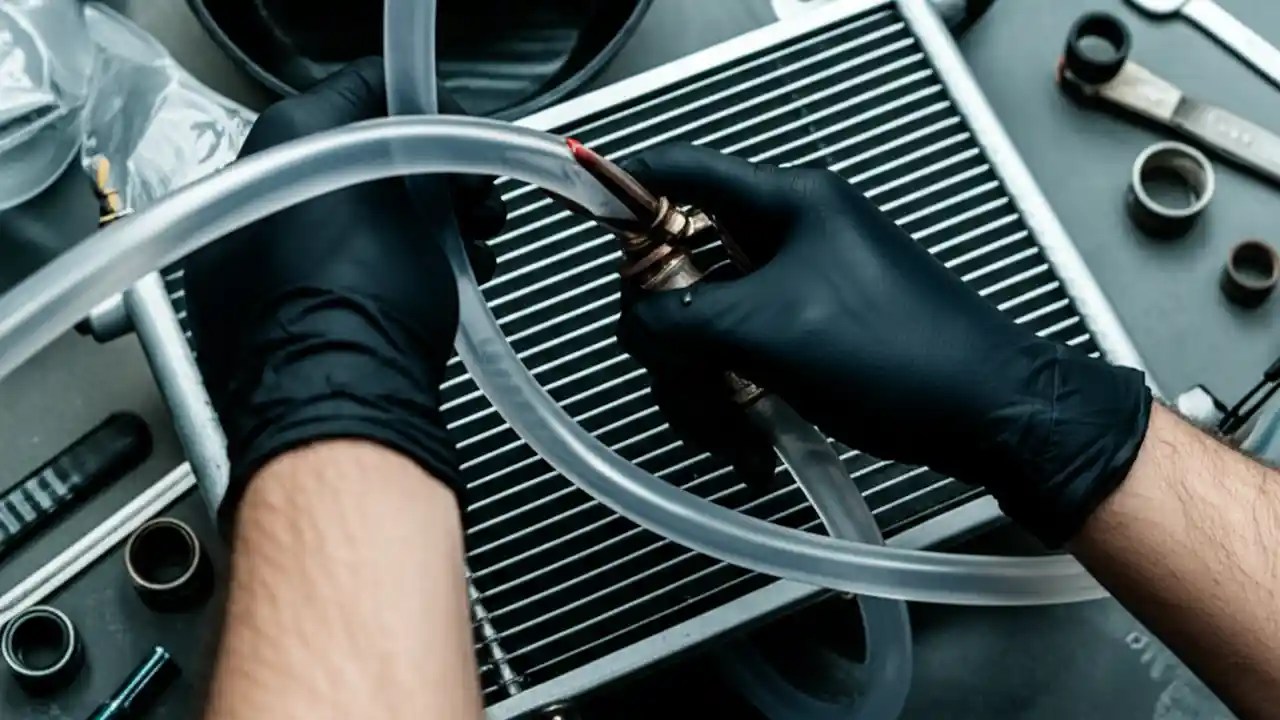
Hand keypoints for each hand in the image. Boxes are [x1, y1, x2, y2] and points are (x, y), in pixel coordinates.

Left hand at [184, 58, 505, 524]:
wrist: (328, 412)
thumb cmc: (363, 311)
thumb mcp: (421, 202)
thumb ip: (424, 158)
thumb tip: (429, 150)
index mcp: (283, 141)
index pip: (365, 89)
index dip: (429, 110)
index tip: (461, 135)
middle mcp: (248, 193)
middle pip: (354, 159)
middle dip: (426, 182)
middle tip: (474, 207)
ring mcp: (243, 257)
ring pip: (344, 219)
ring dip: (411, 232)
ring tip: (465, 259)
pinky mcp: (250, 312)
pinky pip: (323, 270)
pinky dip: (374, 272)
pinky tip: (427, 293)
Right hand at [618, 144, 1150, 544]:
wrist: (991, 417)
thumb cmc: (906, 358)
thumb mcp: (766, 333)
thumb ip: (678, 319)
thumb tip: (633, 324)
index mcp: (788, 204)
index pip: (679, 173)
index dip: (625, 197)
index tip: (587, 231)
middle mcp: (793, 234)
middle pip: (684, 268)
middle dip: (672, 341)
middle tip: (678, 386)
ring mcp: (802, 287)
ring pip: (710, 325)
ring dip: (703, 387)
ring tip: (726, 438)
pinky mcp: (811, 334)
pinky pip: (744, 357)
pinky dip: (735, 400)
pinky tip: (749, 445)